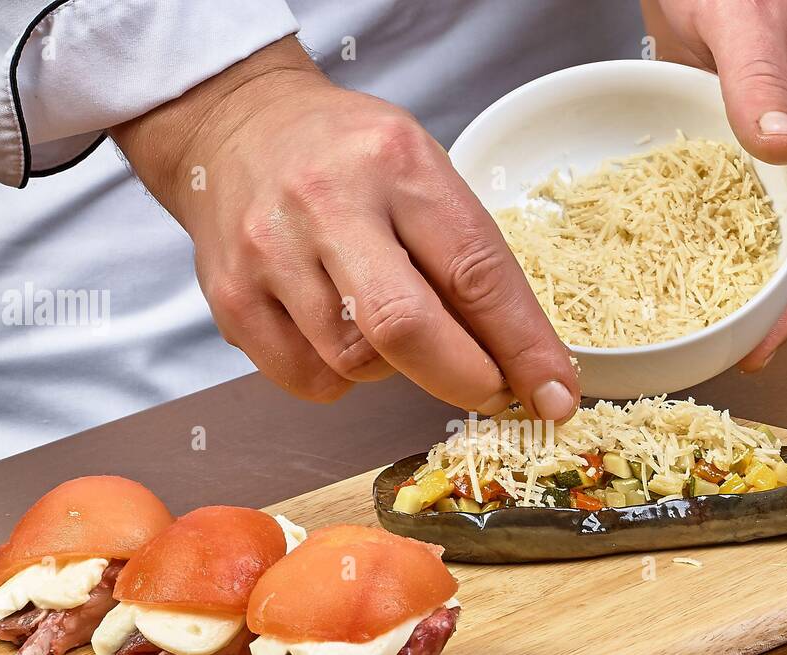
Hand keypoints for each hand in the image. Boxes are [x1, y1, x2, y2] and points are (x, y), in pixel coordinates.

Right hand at [111, 38, 579, 419]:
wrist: (236, 127)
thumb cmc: (348, 157)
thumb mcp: (421, 175)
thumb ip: (468, 260)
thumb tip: (524, 362)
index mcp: (396, 163)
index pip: (475, 272)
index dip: (523, 346)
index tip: (555, 395)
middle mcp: (328, 204)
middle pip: (406, 328)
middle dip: (465, 379)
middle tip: (492, 392)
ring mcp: (271, 253)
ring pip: (356, 364)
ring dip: (393, 368)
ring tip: (386, 323)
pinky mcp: (232, 298)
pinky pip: (306, 380)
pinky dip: (338, 377)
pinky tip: (336, 332)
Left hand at [646, 0, 786, 370]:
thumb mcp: (743, 13)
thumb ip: (761, 76)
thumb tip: (782, 146)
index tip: (771, 340)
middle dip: (773, 302)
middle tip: (737, 350)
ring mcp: (757, 134)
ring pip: (759, 223)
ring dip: (740, 275)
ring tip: (709, 322)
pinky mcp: (721, 127)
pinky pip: (720, 196)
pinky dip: (703, 234)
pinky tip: (673, 256)